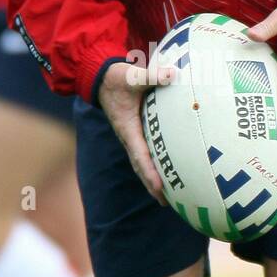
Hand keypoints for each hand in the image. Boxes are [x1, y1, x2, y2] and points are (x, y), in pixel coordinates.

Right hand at [97, 60, 176, 203]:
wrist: (102, 78)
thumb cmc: (117, 78)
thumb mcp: (132, 75)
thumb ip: (152, 76)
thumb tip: (173, 74)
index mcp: (127, 128)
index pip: (139, 155)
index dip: (149, 172)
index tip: (160, 188)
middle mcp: (129, 136)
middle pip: (140, 166)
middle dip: (152, 185)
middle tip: (167, 202)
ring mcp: (132, 136)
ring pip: (143, 162)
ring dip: (153, 179)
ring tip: (169, 197)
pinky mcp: (137, 132)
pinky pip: (147, 153)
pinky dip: (155, 165)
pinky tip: (169, 172)